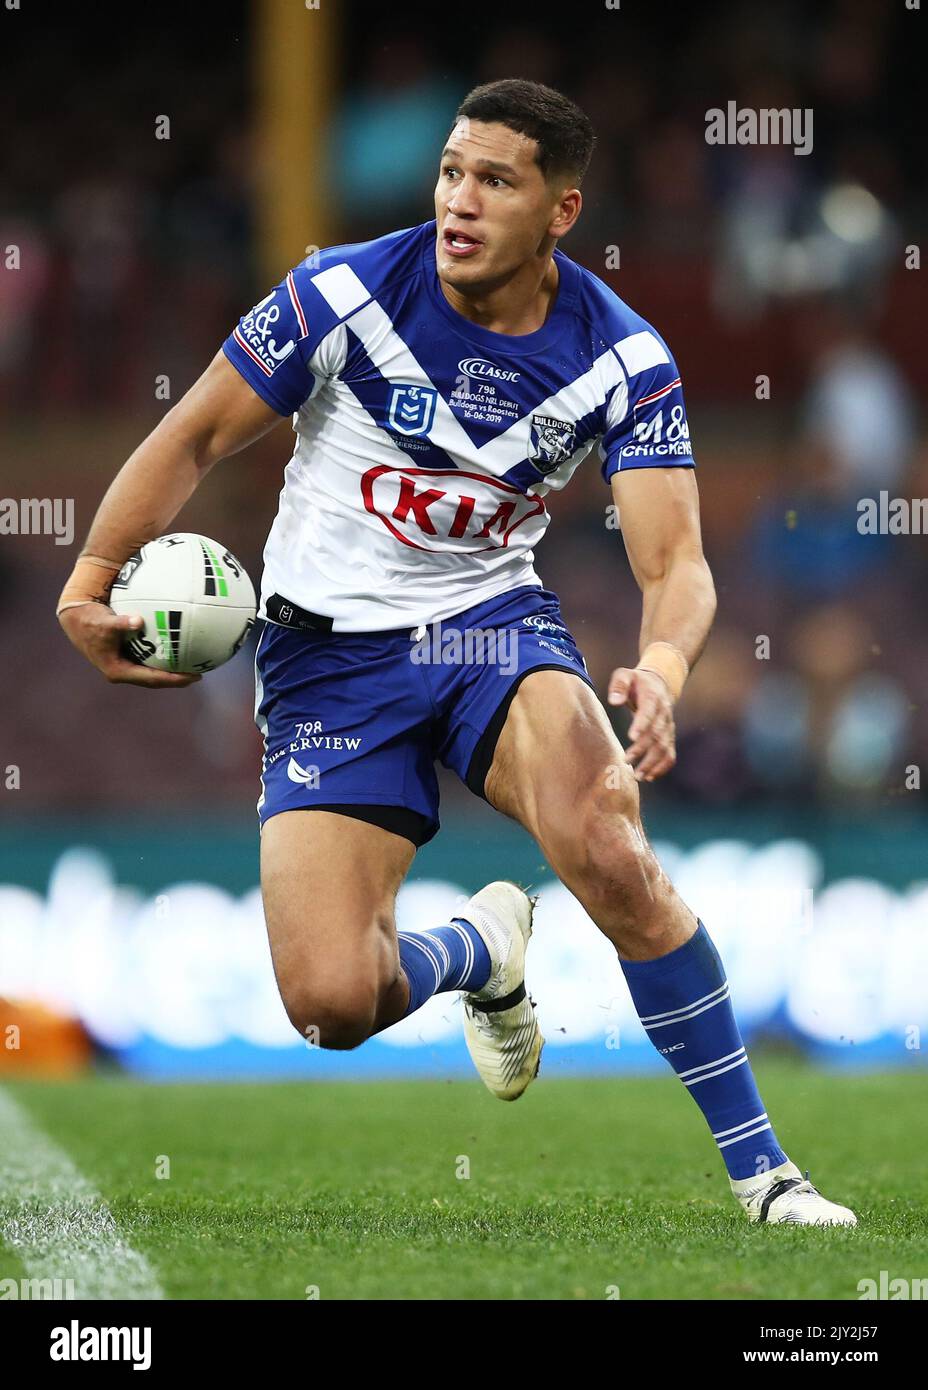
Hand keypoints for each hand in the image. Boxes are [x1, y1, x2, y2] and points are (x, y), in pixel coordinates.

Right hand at [57, 604, 199, 687]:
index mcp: (118, 671)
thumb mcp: (103, 622)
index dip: (173, 679)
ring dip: (171, 671)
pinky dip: (163, 658)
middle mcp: (122, 671)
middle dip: (176, 679)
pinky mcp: (126, 658)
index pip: (151, 679)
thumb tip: (137, 621)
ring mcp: (124, 666)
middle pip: (155, 680)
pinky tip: (178, 649)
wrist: (76, 619)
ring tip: (193, 667)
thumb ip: (120, 623)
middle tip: (198, 675)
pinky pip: (149, 660)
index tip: (192, 676)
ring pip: (152, 673)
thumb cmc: (89, 620)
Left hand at [607, 665, 675, 781]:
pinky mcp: (669, 737)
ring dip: (653, 762)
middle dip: (642, 748)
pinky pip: (670, 754)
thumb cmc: (636, 682)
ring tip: (638, 775)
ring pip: (665, 747)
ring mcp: (668, 727)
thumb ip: (619, 685)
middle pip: (656, 734)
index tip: (632, 737)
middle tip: (626, 760)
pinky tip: (650, 777)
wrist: (659, 684)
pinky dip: (663, 767)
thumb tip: (614, 700)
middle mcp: (664, 714)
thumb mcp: (625, 675)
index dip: (642, 724)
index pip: (648, 712)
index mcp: (652, 698)